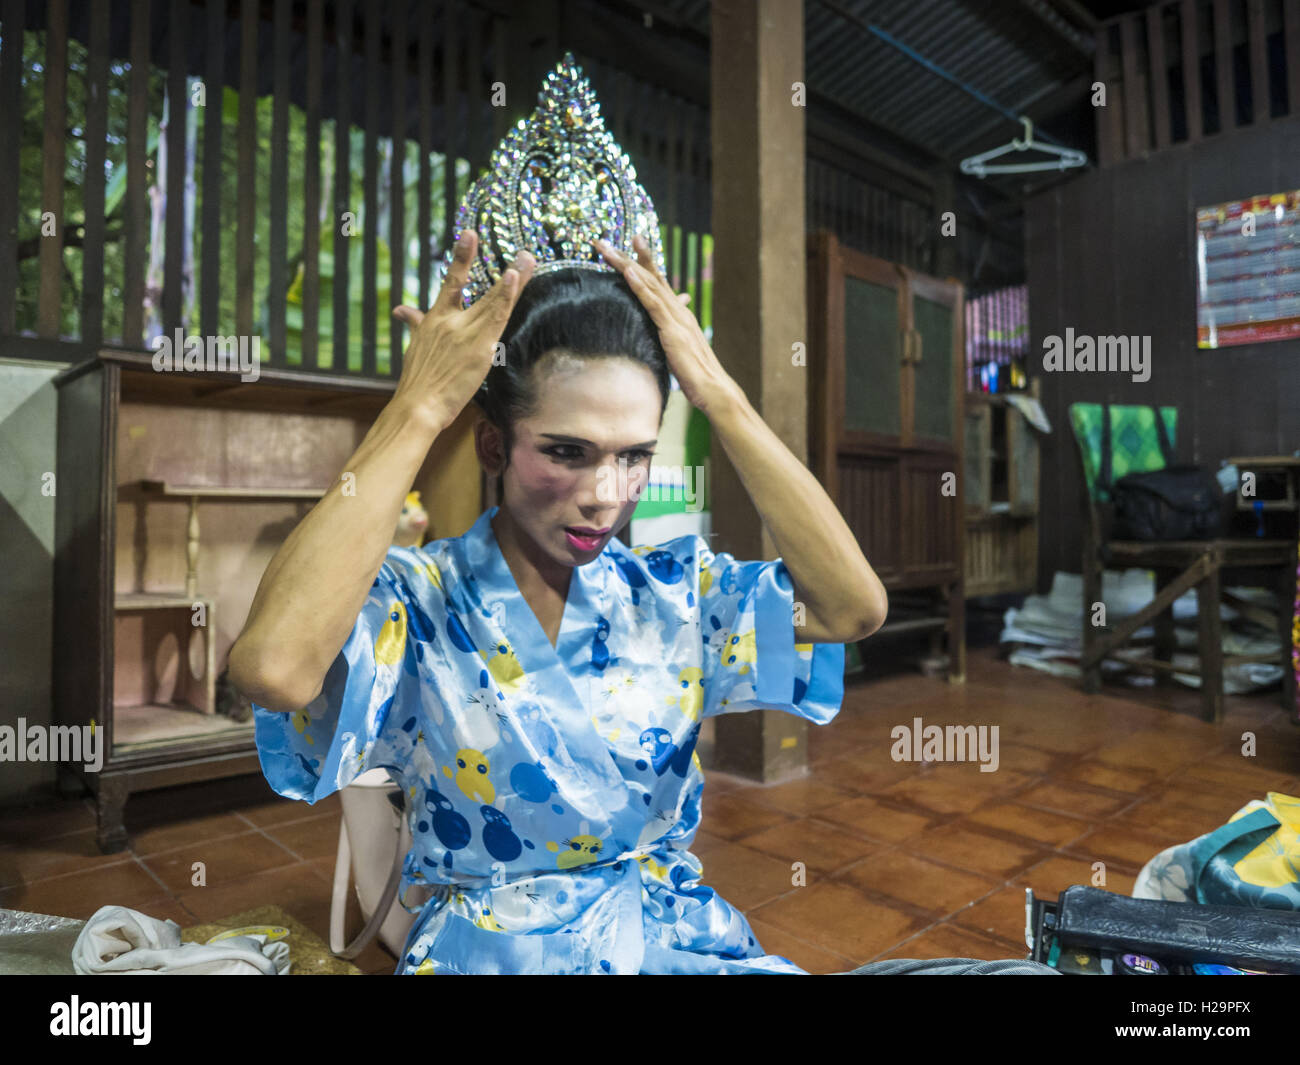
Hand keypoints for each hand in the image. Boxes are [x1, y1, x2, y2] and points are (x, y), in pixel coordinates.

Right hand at [390, 229, 535, 430]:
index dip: (461, 257)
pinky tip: (513, 278)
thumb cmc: (418, 383)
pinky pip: (497, 317)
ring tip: (528, 258)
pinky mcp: (479, 346)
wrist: (417, 405)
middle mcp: (449, 321)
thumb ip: (414, 324)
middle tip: (519, 250)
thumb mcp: (415, 347)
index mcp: (434, 320)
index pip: (450, 283)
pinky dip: (506, 296)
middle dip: (492, 265)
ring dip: (514, 278)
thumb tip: (401, 310)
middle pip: (474, 286)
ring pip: (493, 300)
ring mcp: (465, 332)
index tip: (469, 234)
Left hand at [592, 235, 739, 417]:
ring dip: (627, 264)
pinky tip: (628, 272)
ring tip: (609, 249)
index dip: (641, 263)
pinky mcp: (673, 329)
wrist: (713, 388)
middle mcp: (678, 310)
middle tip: (604, 241)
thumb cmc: (695, 375)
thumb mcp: (678, 352)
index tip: (626, 247)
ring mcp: (676, 318)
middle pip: (650, 276)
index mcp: (678, 314)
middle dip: (627, 257)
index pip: (657, 283)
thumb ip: (669, 339)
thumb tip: (661, 338)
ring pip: (649, 283)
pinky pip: (653, 303)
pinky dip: (640, 286)